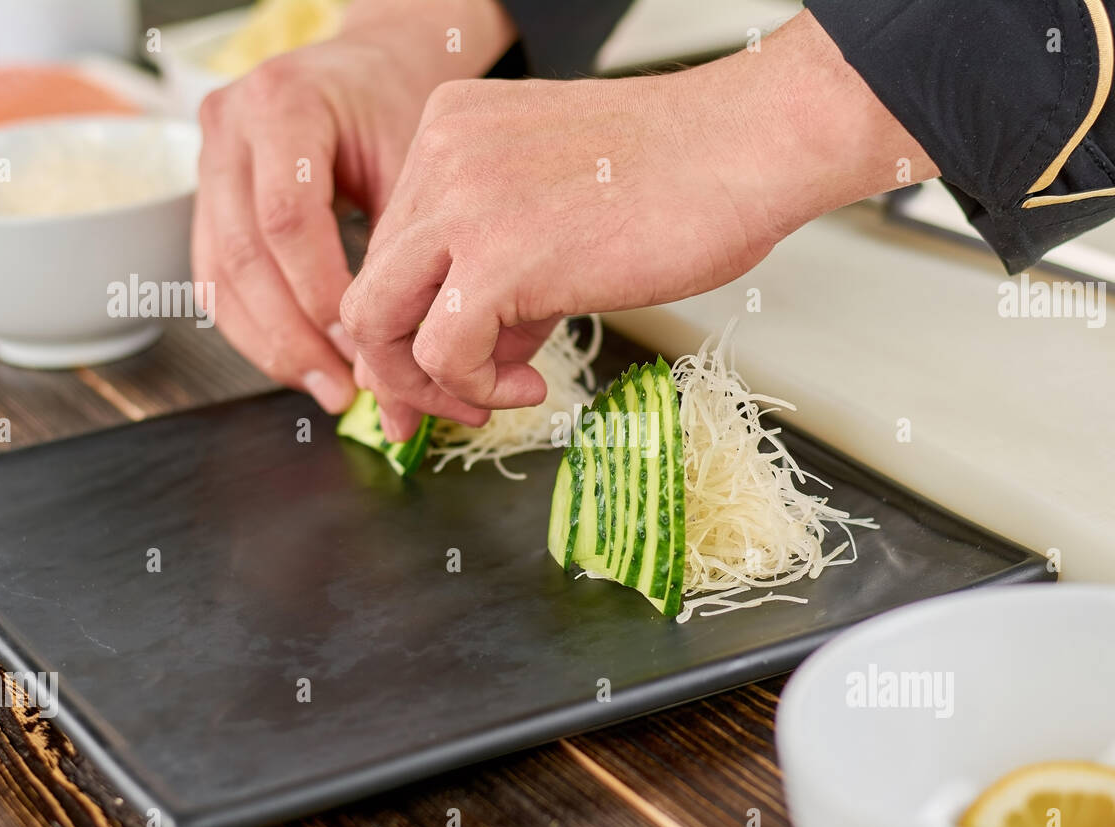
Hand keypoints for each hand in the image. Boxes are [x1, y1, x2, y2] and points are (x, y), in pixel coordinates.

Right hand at [192, 0, 514, 412]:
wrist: (371, 68)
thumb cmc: (398, 109)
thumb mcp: (413, 161)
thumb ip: (402, 250)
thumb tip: (398, 358)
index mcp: (282, 105)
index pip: (288, 219)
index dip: (322, 294)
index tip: (363, 345)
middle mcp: (228, 127)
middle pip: (245, 256)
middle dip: (294, 337)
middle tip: (342, 390)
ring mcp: (206, 159)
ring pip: (219, 276)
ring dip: (271, 345)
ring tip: (324, 388)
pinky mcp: (205, 196)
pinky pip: (214, 277)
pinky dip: (253, 328)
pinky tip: (296, 361)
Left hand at [340, 10, 937, 438]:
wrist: (747, 149)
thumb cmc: (683, 177)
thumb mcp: (560, 209)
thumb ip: (503, 268)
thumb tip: (483, 350)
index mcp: (450, 135)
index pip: (391, 250)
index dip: (410, 324)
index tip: (446, 370)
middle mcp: (439, 159)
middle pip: (367, 288)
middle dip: (401, 366)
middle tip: (451, 404)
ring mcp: (462, 204)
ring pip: (377, 322)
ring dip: (430, 384)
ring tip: (498, 396)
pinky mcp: (498, 257)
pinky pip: (440, 351)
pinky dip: (475, 387)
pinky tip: (529, 388)